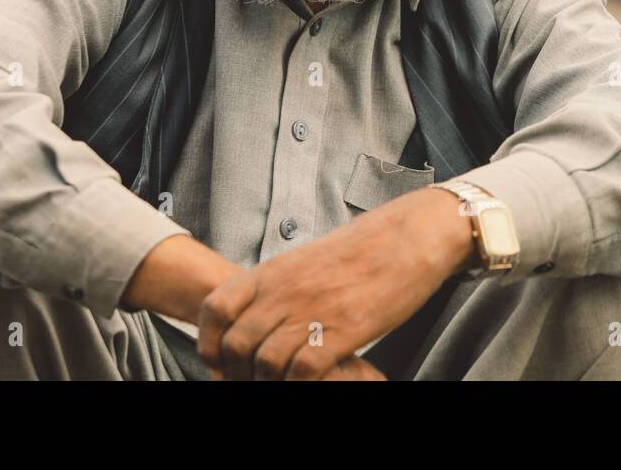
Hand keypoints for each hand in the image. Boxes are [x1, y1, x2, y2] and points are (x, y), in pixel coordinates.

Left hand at [198, 187, 474, 379]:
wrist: (411, 236)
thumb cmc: (365, 248)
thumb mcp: (308, 258)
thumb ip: (279, 284)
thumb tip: (259, 312)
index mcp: (275, 270)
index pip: (215, 308)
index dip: (209, 342)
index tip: (220, 361)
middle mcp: (287, 289)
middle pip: (237, 344)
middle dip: (239, 373)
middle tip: (254, 380)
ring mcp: (314, 309)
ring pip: (265, 363)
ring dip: (269, 381)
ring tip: (283, 382)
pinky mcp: (345, 329)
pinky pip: (303, 371)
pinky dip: (299, 385)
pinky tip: (310, 380)